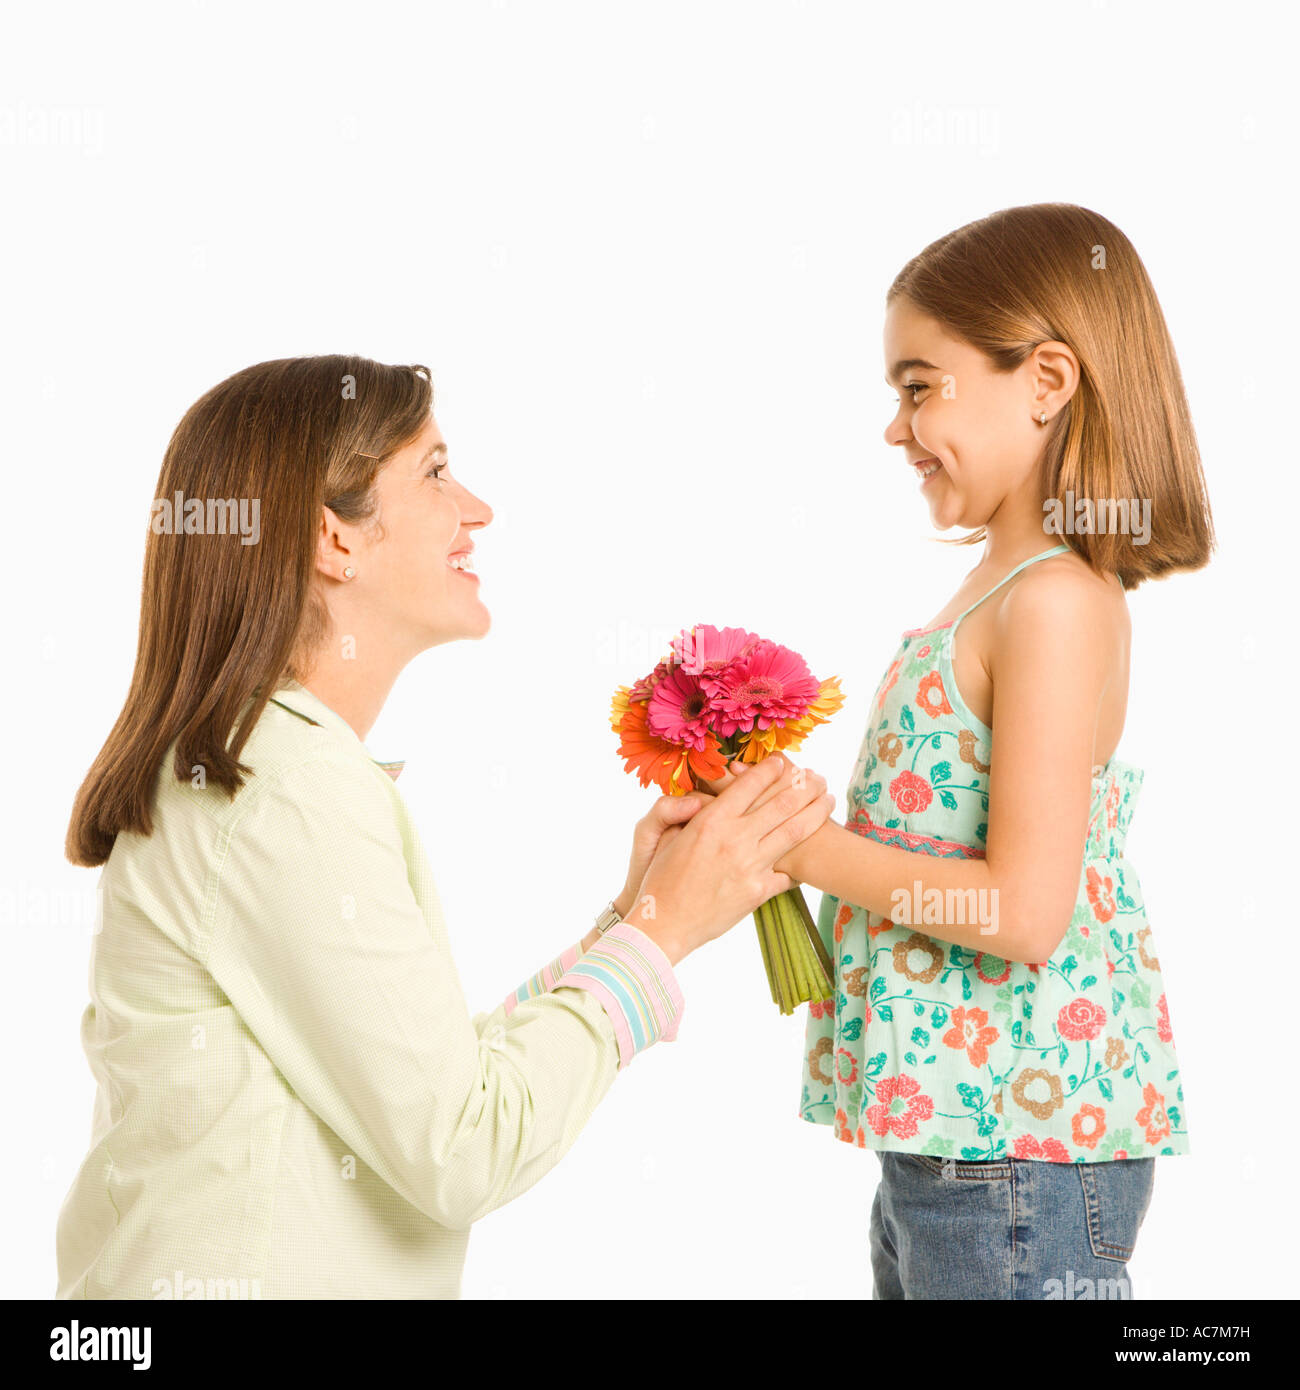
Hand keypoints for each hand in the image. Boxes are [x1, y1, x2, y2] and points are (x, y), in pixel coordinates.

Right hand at [628, 755, 833, 964]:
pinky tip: (813, 855)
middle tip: (819, 777)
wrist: (664, 922)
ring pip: (794, 832)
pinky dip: (802, 863)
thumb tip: (705, 796)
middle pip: (783, 803)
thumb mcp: (667, 835)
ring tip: (828, 801)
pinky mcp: (758, 891)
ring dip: (816, 813)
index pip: (751, 784)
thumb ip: (687, 811)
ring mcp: (750, 865)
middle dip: (806, 786)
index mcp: (712, 820)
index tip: (785, 763)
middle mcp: (735, 839)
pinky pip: (789, 874)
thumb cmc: (660, 877)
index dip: (772, 770)